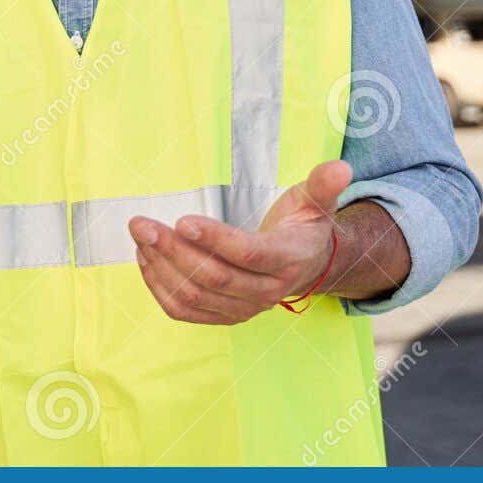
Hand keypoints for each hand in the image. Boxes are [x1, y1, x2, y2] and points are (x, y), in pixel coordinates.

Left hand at [127, 160, 351, 324]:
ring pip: (195, 296)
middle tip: (142, 225)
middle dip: (173, 250)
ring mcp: (244, 309)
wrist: (306, 265)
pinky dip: (160, 288)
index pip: (247, 254)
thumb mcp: (315, 201)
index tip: (182, 219)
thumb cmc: (303, 227)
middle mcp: (267, 291)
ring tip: (141, 236)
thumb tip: (341, 167)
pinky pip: (185, 311)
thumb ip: (324, 184)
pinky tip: (146, 260)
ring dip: (161, 267)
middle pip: (214, 277)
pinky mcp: (224, 316)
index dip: (214, 239)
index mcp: (287, 260)